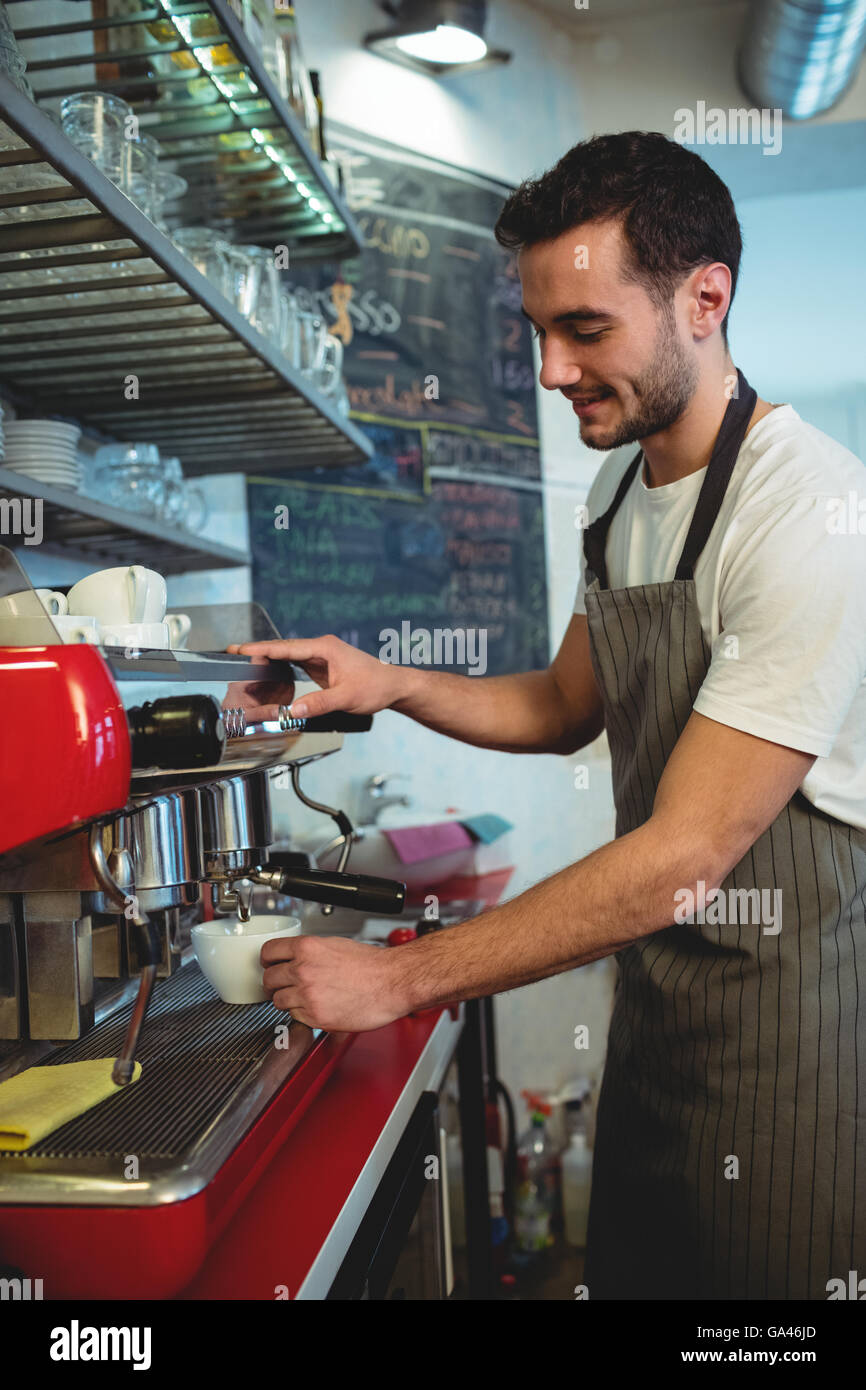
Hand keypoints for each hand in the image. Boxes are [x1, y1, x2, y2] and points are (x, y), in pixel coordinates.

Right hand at [225, 635, 408, 721]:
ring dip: (267, 657)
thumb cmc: (375, 687)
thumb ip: (319, 703)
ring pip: (288, 654)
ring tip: (242, 659)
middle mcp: (321, 647)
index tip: (241, 649)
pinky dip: (279, 665)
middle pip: (283, 647)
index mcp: (325, 648)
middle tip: (232, 651)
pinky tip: (267, 669)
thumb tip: (294, 711)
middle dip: (257, 650)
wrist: (393, 686)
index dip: (261, 648)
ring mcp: (321, 655)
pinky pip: (295, 662)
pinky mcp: (322, 665)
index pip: (286, 647)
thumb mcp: (346, 698)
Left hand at [261, 934, 408, 1030]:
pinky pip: (295, 1016)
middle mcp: (303, 970)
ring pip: (278, 1000)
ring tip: (304, 997)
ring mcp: (307, 994)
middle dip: (275, 983)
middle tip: (285, 985)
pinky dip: (302, 1014)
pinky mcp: (315, 1016)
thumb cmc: (371, 965)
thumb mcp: (335, 945)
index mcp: (307, 948)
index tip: (270, 965)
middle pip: (268, 979)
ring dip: (287, 1000)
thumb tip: (294, 958)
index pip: (267, 953)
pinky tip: (316, 1006)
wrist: (392, 982)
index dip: (268, 961)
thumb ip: (309, 952)